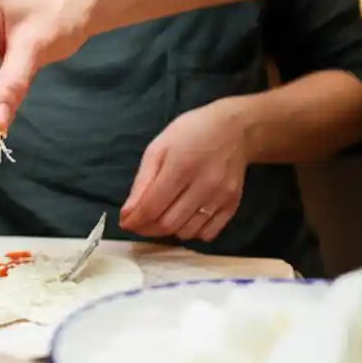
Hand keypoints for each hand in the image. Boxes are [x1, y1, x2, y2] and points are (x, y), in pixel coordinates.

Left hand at [120, 99, 250, 241]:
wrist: (235, 129)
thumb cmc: (190, 133)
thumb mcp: (158, 148)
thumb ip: (142, 183)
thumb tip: (128, 214)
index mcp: (181, 167)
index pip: (152, 207)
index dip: (135, 220)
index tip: (126, 222)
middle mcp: (204, 185)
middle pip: (168, 224)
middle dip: (148, 228)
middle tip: (140, 222)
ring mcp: (221, 197)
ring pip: (187, 232)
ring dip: (169, 231)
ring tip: (162, 218)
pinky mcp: (233, 204)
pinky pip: (208, 233)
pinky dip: (192, 232)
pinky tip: (185, 219)